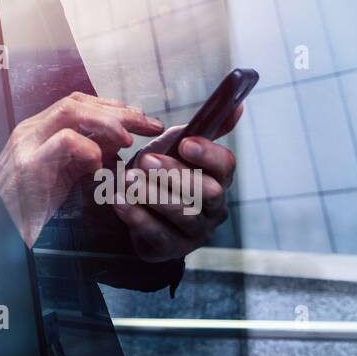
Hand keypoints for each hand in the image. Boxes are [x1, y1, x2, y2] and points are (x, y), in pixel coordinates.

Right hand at [0, 92, 164, 247]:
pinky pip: (64, 141)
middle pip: (77, 102)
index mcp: (37, 131)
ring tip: (129, 139)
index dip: (113, 107)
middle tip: (149, 125)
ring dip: (106, 122)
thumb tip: (120, 139)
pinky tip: (99, 164)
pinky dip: (88, 148)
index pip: (78, 102)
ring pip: (69, 111)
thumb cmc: (29, 210)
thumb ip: (87, 154)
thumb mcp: (63, 176)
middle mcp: (29, 131)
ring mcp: (26, 146)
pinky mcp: (28, 167)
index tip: (142, 119)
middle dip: (118, 110)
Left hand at [111, 104, 241, 261]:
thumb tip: (237, 106)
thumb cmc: (162, 170)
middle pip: (206, 192)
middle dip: (175, 174)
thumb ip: (206, 128)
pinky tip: (119, 200)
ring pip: (182, 214)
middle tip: (145, 160)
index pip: (225, 166)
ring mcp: (194, 232)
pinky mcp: (170, 249)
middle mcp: (213, 208)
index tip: (185, 143)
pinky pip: (156, 234)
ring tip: (128, 179)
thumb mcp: (179, 145)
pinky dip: (136, 216)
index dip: (207, 154)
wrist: (137, 206)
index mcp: (218, 178)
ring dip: (153, 194)